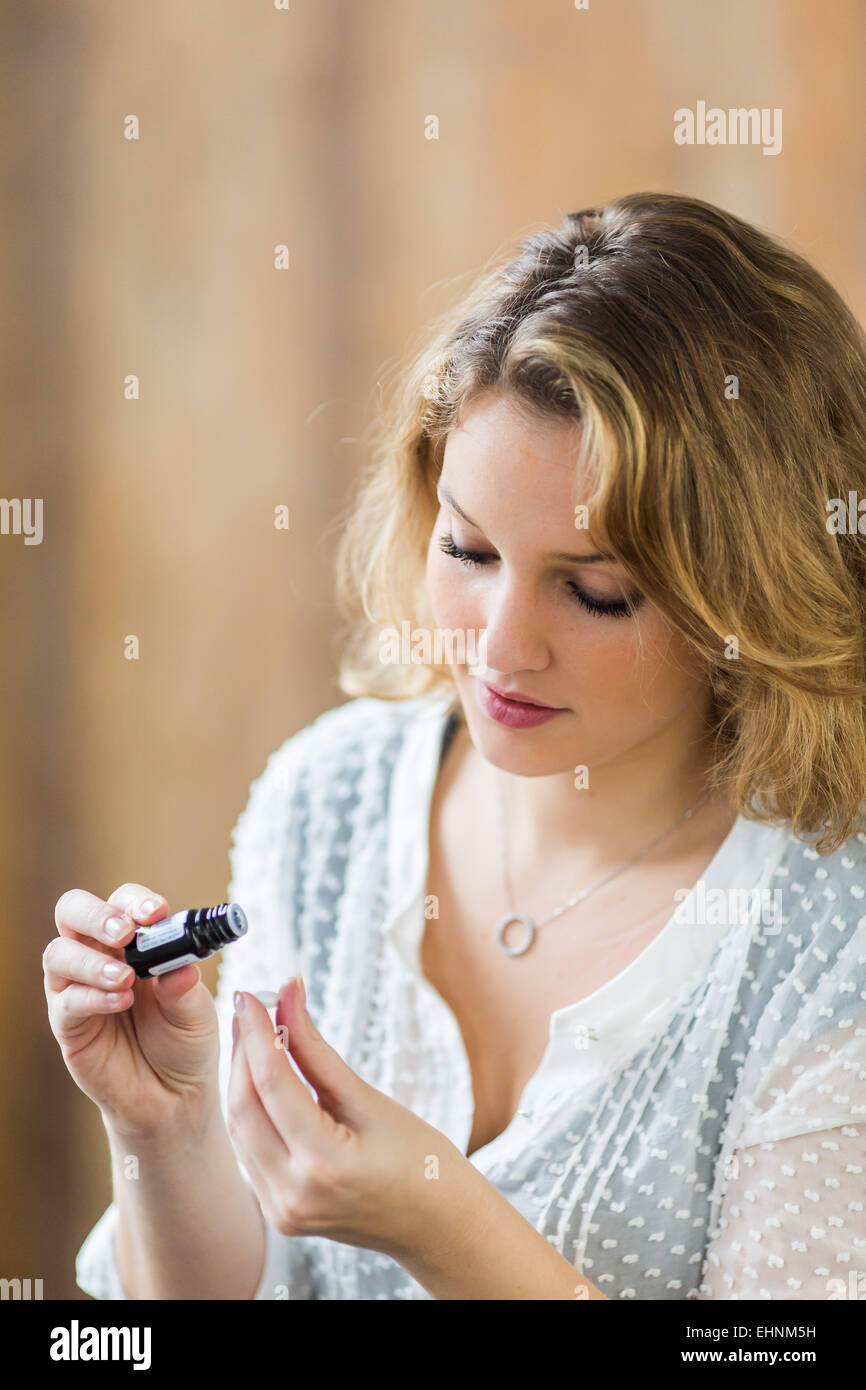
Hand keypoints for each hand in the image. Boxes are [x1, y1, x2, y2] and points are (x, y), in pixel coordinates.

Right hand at [46, 884, 219, 1135]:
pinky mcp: (68, 1025)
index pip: (122, 902)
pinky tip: (122, 1002)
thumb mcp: (197, 1013)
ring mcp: (78, 988)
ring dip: (91, 961)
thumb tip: (181, 968)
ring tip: (126, 978)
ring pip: (59, 954)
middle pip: (73, 912)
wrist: (174, 1096)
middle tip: (124, 932)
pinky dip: (93, 997)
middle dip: (96, 915)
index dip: (135, 900)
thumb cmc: (185, 1042)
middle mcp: (99, 956)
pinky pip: (66, 1002)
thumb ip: (185, 989)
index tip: (157, 912)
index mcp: (134, 941)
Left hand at [227, 978, 464, 1262]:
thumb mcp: (369, 1099)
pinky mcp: (278, 1212)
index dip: (258, 1032)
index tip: (252, 995)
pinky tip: (260, 1078)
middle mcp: (292, 1194)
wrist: (439, 1226)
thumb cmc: (421, 1161)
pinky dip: (250, 1109)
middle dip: (242, 1052)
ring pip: (239, 1130)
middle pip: (243, 1108)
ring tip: (253, 1034)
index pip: (272, 1085)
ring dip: (241, 1078)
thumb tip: (288, 996)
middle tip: (251, 1007)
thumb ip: (317, 1050)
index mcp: (323, 1165)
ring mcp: (281, 1210)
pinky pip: (249, 1150)